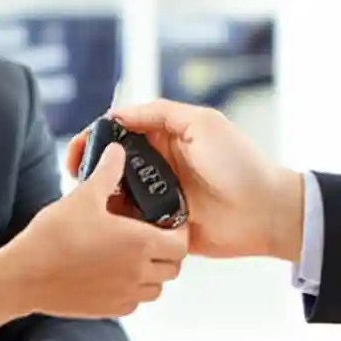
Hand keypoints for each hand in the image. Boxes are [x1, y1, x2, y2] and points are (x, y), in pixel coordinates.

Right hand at [0, 142, 189, 317]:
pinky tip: (113, 273)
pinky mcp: (109, 310)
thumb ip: (107, 172)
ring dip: (152, 273)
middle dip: (168, 252)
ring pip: (156, 288)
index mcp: (139, 243)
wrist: (24, 276)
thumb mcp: (83, 196)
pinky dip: (132, 289)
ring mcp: (125, 295)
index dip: (178, 231)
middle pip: (174, 267)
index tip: (166, 221)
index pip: (181, 243)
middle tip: (151, 235)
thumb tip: (117, 151)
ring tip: (132, 255)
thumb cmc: (54, 235)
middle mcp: (138, 272)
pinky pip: (135, 302)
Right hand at [67, 100, 303, 261]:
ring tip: (88, 202)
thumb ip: (160, 113)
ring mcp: (160, 198)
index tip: (78, 150)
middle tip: (76, 179)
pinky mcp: (163, 227)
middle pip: (114, 165)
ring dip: (101, 197)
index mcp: (166, 139)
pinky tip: (105, 224)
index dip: (96, 139)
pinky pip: (133, 224)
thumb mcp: (202, 123)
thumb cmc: (239, 164)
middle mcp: (160, 167)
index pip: (120, 133)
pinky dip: (118, 223)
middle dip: (91, 169)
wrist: (265, 212)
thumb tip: (117, 114)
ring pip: (118, 195)